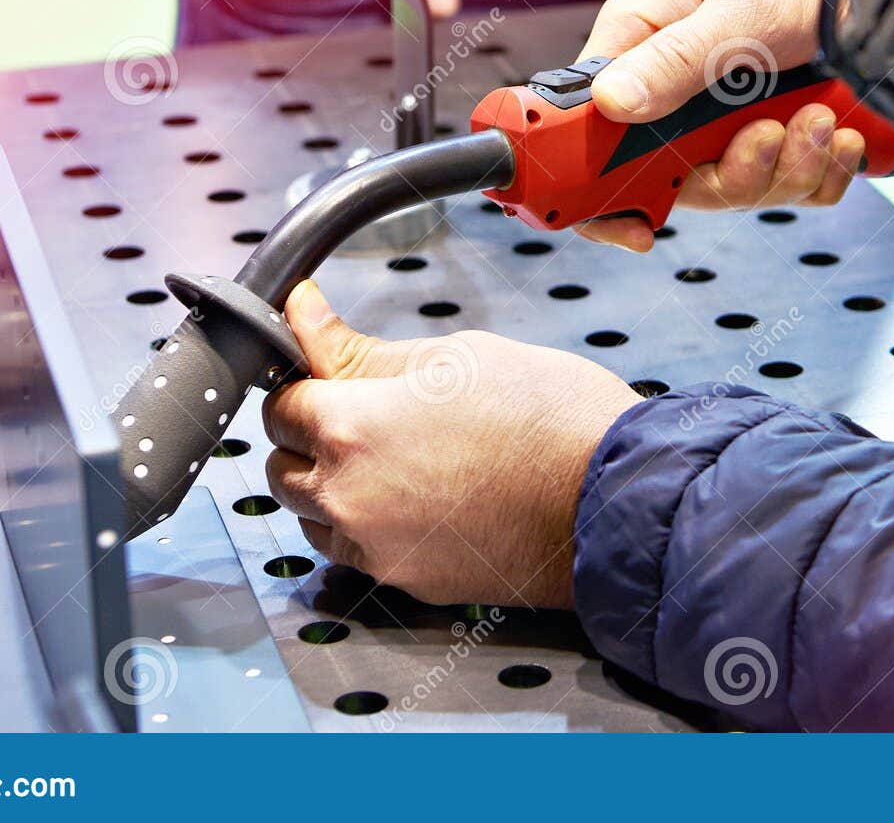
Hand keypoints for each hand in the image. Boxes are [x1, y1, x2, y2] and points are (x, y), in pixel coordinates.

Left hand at [262, 281, 639, 606]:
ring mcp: (377, 548)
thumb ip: (362, 347)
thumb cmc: (550, 418)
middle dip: (310, 438)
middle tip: (366, 413)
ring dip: (332, 486)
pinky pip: (358, 553)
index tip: (330, 375)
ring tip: (398, 457)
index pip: (280, 405)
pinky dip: (369, 526)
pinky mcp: (408, 583)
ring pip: (313, 516)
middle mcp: (349, 497)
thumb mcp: (454, 356)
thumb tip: (302, 310)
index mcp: (352, 427)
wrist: (613, 497)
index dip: (304, 383)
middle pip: (282, 467)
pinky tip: (421, 497)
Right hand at [574, 0, 863, 250]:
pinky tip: (840, 134)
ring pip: (740, 186)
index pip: (589, 133)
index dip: (603, 192)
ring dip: (791, 165)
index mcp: (640, 45)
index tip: (634, 224)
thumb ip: (672, 60)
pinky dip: (822, 170)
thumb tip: (610, 102)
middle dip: (737, 173)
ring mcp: (724, 114)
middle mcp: (674, 85)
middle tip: (770, 132)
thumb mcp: (735, 12)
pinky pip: (789, 182)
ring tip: (820, 119)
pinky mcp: (773, 127)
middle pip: (677, 179)